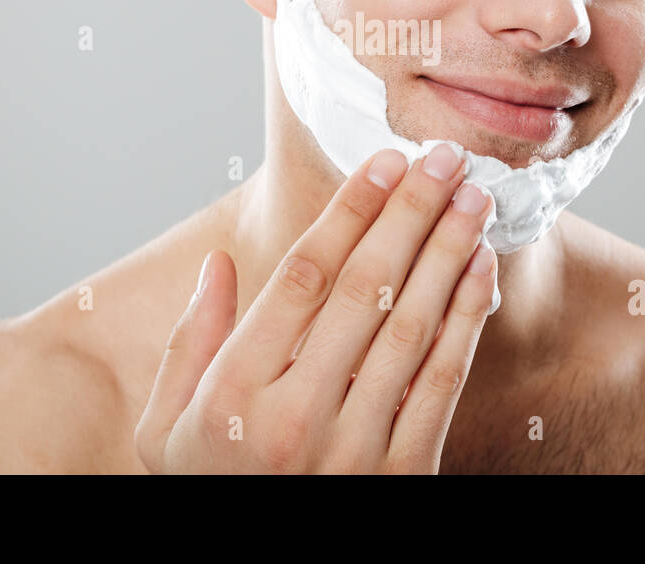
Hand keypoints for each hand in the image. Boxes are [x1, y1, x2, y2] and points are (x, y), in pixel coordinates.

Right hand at [134, 144, 496, 472]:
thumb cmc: (210, 489)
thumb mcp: (165, 430)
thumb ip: (189, 345)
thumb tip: (219, 265)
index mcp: (231, 394)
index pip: (303, 276)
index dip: (351, 209)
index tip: (383, 161)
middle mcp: (293, 417)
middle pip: (366, 289)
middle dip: (411, 212)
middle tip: (443, 155)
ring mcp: (354, 450)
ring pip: (412, 327)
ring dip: (448, 251)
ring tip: (473, 195)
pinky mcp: (403, 475)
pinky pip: (443, 382)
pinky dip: (467, 318)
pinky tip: (480, 267)